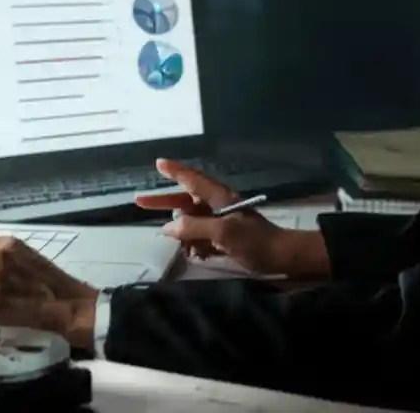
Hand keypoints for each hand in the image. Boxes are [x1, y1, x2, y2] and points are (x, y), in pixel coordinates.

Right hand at [135, 158, 328, 277]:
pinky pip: (201, 239)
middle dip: (164, 204)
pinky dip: (197, 247)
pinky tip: (199, 256)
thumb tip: (168, 227)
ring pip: (191, 224)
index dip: (175, 171)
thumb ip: (193, 227)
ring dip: (185, 236)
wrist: (280, 257)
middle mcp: (217, 207)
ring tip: (188, 250)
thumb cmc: (254, 240)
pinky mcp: (224, 239)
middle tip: (139, 201)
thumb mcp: (222, 232)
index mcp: (219, 198)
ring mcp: (220, 223)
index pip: (192, 180)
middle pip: (185, 202)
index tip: (158, 162)